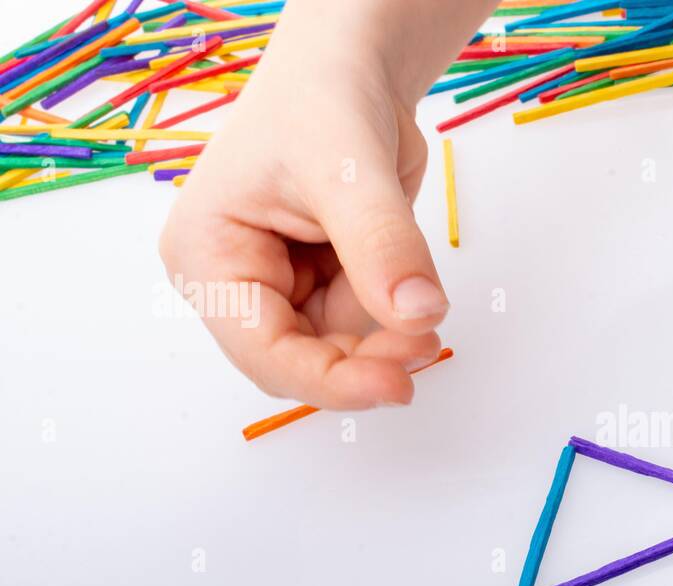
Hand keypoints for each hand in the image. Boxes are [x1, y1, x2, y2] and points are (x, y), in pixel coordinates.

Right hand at [160, 24, 447, 408]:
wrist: (353, 72)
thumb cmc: (321, 101)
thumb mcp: (347, 170)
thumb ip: (382, 245)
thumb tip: (418, 314)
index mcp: (206, 258)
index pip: (263, 351)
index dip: (329, 380)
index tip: (395, 386)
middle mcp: (236, 282)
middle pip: (303, 360)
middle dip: (366, 361)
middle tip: (427, 343)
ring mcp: (282, 287)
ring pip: (341, 350)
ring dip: (389, 341)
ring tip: (425, 303)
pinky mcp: (325, 284)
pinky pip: (366, 326)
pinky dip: (397, 321)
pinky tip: (415, 292)